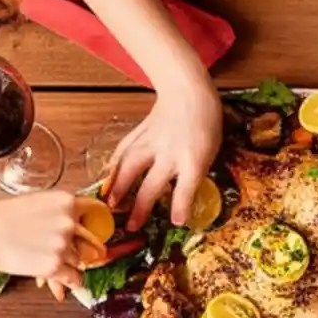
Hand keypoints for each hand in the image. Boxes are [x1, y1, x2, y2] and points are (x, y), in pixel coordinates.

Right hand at [0, 191, 105, 291]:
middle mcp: (69, 222)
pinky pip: (76, 278)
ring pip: (81, 261)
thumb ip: (58, 210)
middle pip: (88, 240)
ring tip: (49, 265)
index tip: (92, 233)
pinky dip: (69, 282)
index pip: (95, 212)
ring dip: (69, 266)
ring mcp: (64, 244)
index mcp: (66, 201)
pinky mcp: (55, 266)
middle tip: (67, 253)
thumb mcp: (35, 201)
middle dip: (78, 248)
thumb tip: (76, 221)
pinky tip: (61, 283)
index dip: (92, 224)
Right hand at [105, 84, 221, 231]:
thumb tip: (179, 198)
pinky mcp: (140, 133)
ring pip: (132, 166)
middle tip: (131, 225)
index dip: (180, 205)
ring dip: (120, 187)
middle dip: (141, 205)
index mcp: (194, 158)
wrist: (188, 91)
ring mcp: (152, 142)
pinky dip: (113, 166)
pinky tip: (106, 179)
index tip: (175, 222)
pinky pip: (124, 150)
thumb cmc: (205, 123)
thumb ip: (195, 173)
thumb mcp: (211, 151)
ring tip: (110, 204)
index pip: (186, 185)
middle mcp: (170, 152)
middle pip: (153, 182)